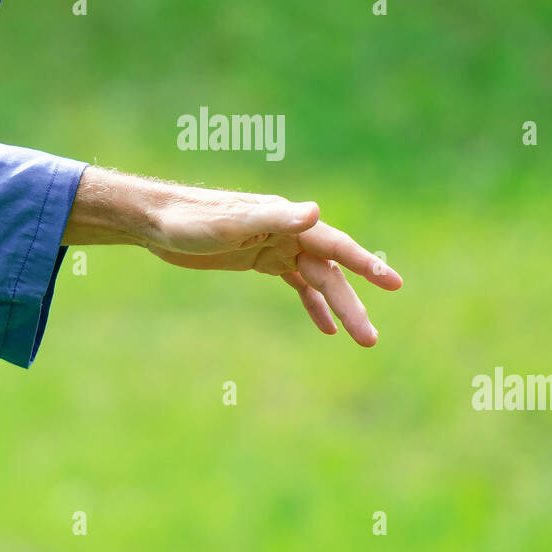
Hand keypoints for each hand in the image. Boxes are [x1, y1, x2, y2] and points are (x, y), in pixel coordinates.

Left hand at [62, 168, 402, 345]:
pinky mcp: (260, 259)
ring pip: (317, 280)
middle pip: (330, 272)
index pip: (336, 245)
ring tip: (359, 339)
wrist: (157, 220)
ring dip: (338, 308)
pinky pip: (296, 283)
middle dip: (353, 304)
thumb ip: (274, 217)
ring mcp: (275, 246)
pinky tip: (325, 329)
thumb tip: (314, 211)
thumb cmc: (191, 219)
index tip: (394, 284)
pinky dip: (313, 304)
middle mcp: (288, 232)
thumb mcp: (231, 222)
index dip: (366, 264)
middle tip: (371, 340)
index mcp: (287, 221)